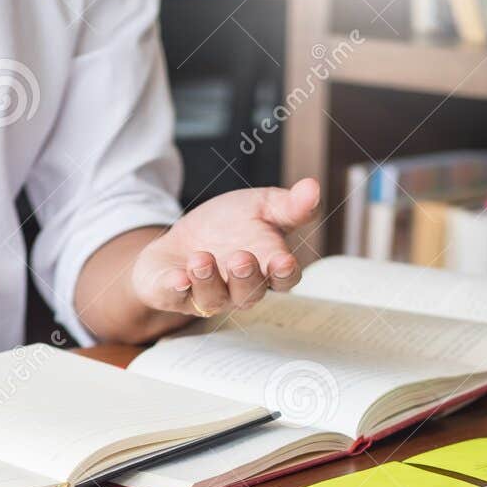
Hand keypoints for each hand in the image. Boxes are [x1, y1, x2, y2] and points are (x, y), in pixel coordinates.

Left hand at [132, 178, 319, 317]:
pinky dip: (175, 289)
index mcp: (266, 268)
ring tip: (201, 259)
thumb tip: (313, 188)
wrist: (185, 238)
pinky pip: (174, 297)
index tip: (283, 262)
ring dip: (208, 281)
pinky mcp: (173, 295)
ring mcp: (207, 295)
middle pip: (249, 294)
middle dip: (245, 278)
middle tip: (240, 258)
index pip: (283, 279)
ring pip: (212, 299)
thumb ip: (287, 205)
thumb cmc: (229, 226)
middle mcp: (239, 289)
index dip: (284, 273)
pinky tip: (178, 278)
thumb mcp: (260, 206)